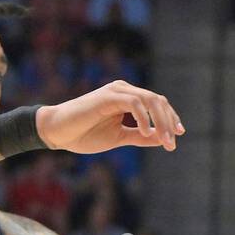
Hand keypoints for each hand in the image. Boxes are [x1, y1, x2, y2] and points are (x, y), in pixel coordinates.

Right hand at [36, 80, 183, 152]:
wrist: (57, 132)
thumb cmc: (85, 134)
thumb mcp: (119, 137)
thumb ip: (140, 136)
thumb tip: (162, 138)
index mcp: (128, 99)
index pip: (157, 104)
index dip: (170, 119)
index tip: (177, 136)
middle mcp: (124, 91)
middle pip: (157, 101)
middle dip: (169, 122)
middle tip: (172, 143)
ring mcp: (116, 92)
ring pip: (149, 100)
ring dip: (161, 121)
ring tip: (164, 140)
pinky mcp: (107, 97)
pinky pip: (134, 102)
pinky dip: (143, 118)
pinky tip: (145, 132)